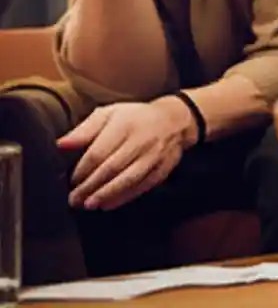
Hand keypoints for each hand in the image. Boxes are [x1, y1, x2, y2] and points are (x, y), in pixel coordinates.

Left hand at [57, 98, 193, 210]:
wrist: (175, 121)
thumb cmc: (135, 118)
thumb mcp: (109, 114)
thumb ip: (85, 130)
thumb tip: (61, 144)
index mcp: (124, 126)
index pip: (98, 152)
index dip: (83, 169)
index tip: (72, 180)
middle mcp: (141, 141)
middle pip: (111, 168)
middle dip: (90, 186)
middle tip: (74, 199)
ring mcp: (154, 156)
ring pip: (128, 179)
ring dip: (106, 194)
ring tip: (90, 204)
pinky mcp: (162, 169)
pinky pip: (142, 186)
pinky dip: (124, 197)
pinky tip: (108, 204)